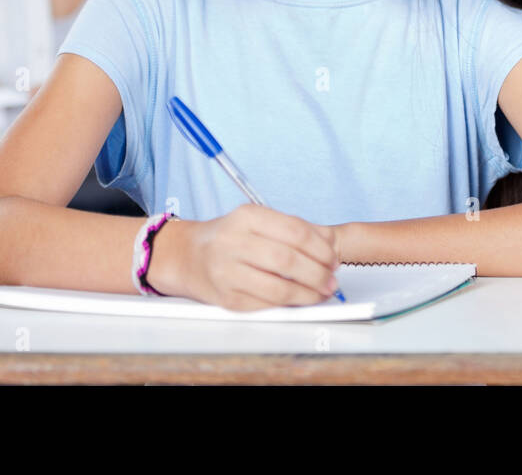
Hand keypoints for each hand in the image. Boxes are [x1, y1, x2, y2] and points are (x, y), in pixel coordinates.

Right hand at [157, 205, 341, 310]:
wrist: (187, 255)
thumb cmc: (229, 237)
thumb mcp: (259, 221)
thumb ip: (295, 229)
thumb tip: (330, 244)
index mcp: (247, 217)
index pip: (295, 232)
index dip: (321, 249)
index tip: (334, 259)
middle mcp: (233, 242)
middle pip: (287, 261)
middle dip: (318, 273)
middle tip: (332, 279)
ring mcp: (226, 272)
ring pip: (278, 288)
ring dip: (308, 294)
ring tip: (321, 292)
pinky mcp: (226, 298)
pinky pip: (265, 305)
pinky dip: (289, 305)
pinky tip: (300, 300)